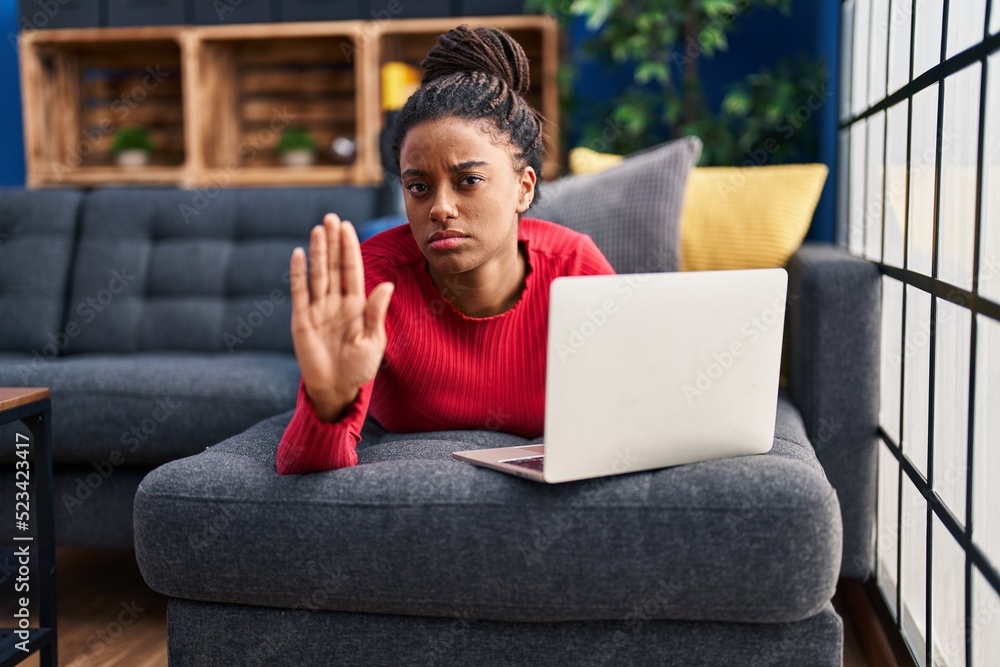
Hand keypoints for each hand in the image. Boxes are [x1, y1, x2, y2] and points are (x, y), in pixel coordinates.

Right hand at [289, 213, 393, 421]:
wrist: (336, 389)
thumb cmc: (359, 368)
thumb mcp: (373, 341)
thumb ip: (376, 313)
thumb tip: (386, 285)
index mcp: (356, 306)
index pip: (352, 270)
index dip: (349, 248)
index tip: (347, 227)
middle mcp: (336, 302)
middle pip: (334, 266)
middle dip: (333, 242)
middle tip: (331, 218)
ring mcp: (318, 309)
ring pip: (318, 274)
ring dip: (318, 252)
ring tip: (318, 229)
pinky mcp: (302, 320)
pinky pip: (300, 292)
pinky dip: (299, 274)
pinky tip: (299, 254)